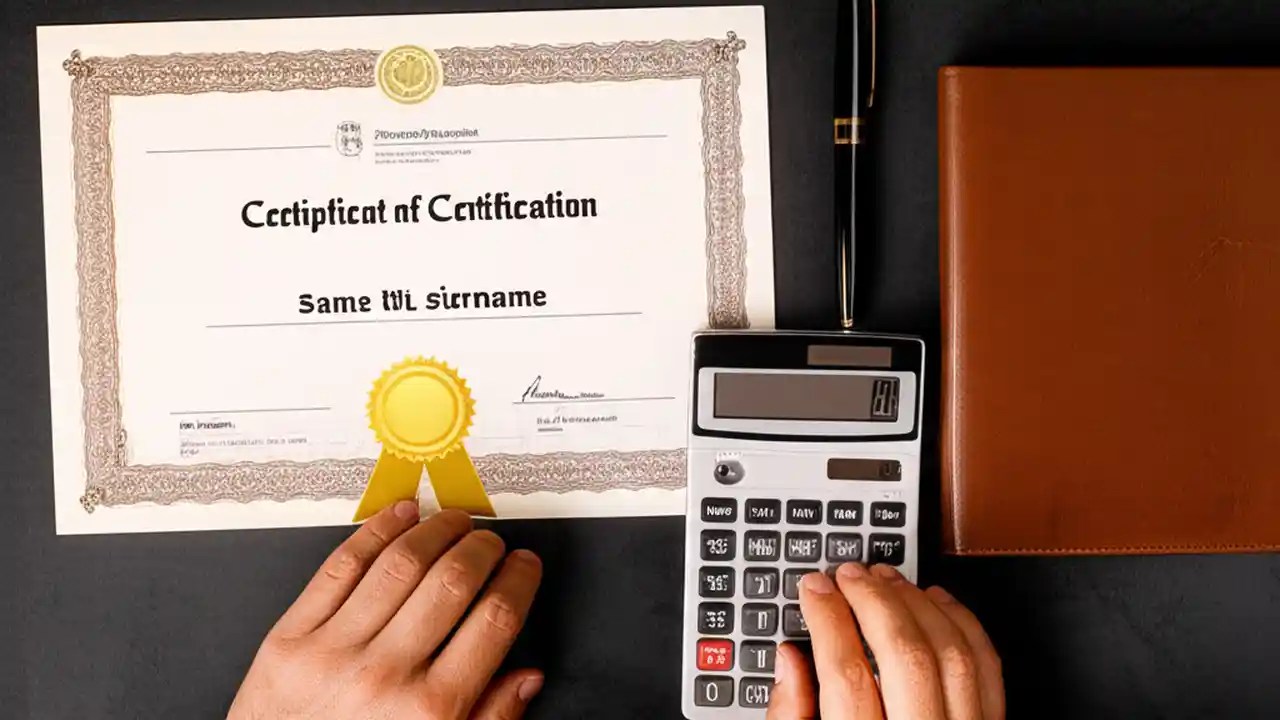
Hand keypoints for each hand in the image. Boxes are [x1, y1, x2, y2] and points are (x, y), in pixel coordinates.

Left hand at [228, 502, 543, 719]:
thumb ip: (487, 719)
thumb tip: (526, 678)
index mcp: (429, 710)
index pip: (494, 620)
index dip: (519, 581)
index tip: (524, 566)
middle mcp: (384, 676)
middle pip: (452, 582)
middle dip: (484, 549)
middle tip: (493, 541)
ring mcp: (334, 652)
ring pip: (401, 564)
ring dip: (437, 530)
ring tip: (454, 522)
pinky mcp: (291, 637)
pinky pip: (341, 566)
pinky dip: (375, 531)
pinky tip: (399, 516)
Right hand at [768, 563, 1003, 719]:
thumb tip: (789, 660)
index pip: (846, 675)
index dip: (827, 619)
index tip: (813, 589)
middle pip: (905, 656)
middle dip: (872, 601)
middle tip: (847, 575)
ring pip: (952, 655)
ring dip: (917, 603)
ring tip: (886, 580)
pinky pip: (988, 670)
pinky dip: (963, 625)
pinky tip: (936, 602)